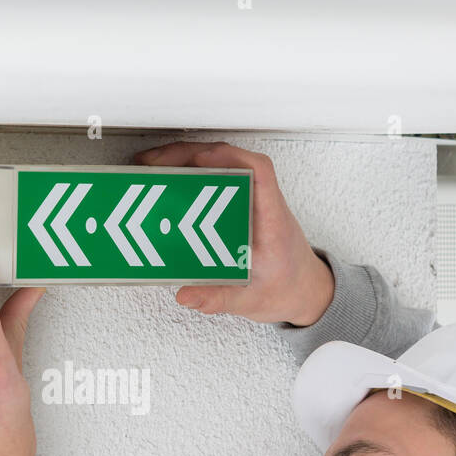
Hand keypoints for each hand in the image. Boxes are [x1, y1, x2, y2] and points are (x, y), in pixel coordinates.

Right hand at [133, 141, 333, 325]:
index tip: (195, 159)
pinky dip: (189, 176)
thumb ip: (219, 298)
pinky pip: (214, 181)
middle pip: (229, 160)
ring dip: (186, 161)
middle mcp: (261, 203)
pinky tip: (167, 182)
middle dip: (188, 154)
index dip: (227, 158)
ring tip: (152, 168)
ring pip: (219, 167)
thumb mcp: (251, 300)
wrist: (304, 292)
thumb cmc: (285, 289)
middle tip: (153, 163)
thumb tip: (186, 295)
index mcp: (271, 219)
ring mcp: (249, 203)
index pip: (258, 171)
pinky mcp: (237, 208)